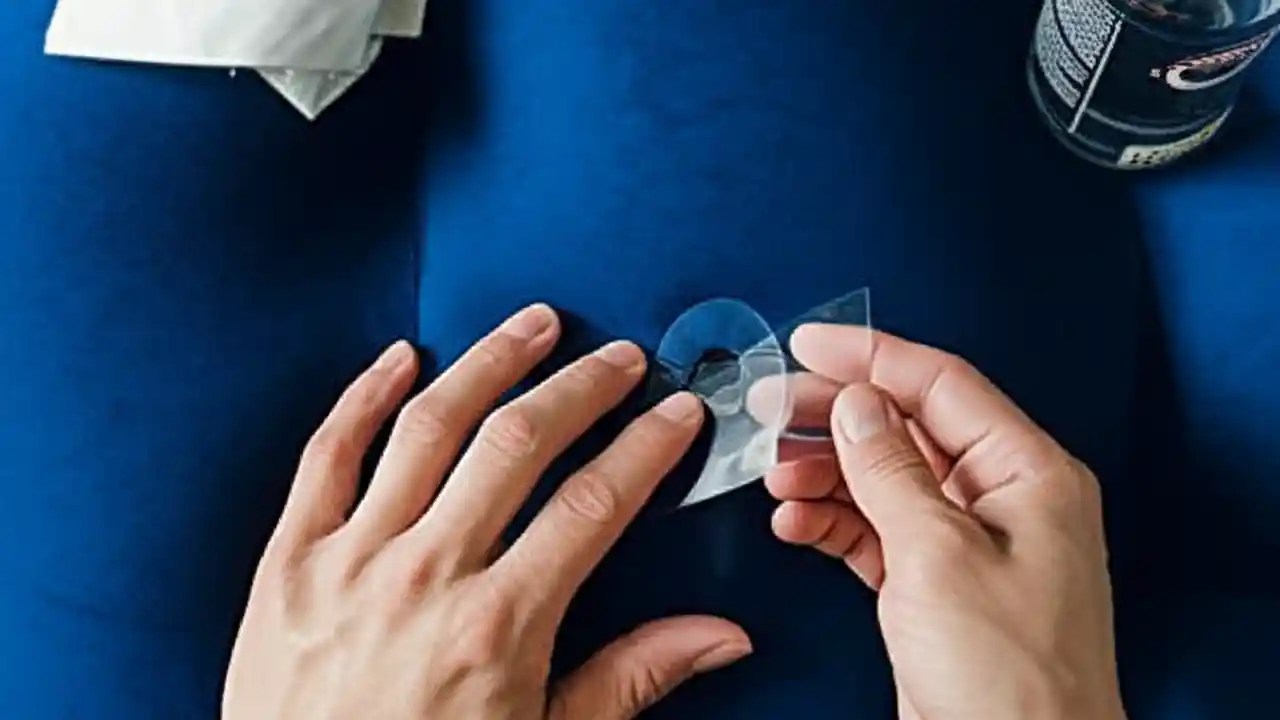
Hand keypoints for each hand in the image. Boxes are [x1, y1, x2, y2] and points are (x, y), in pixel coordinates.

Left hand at [223, 304, 751, 719]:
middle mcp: (426, 574)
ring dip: (489, 364)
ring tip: (535, 324)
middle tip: (619, 356)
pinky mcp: (288, 560)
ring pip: (429, 427)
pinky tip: (401, 357)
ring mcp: (350, 558)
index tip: (677, 412)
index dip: (645, 448)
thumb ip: (632, 679)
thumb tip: (724, 635)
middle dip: (581, 387)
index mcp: (499, 624)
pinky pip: (327, 454)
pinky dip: (364, 396)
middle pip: (518, 444)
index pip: (594, 503)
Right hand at [765, 326, 1125, 719]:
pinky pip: (877, 530)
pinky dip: (833, 522)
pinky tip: (796, 522)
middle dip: (835, 417)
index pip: (943, 384)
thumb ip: (891, 470)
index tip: (809, 344)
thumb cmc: (1008, 679)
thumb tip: (856, 403)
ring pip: (885, 479)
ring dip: (826, 472)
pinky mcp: (936, 585)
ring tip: (775, 475)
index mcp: (1029, 473)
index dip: (871, 356)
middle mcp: (1003, 499)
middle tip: (770, 410)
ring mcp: (970, 544)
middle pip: (907, 428)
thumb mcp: (938, 556)